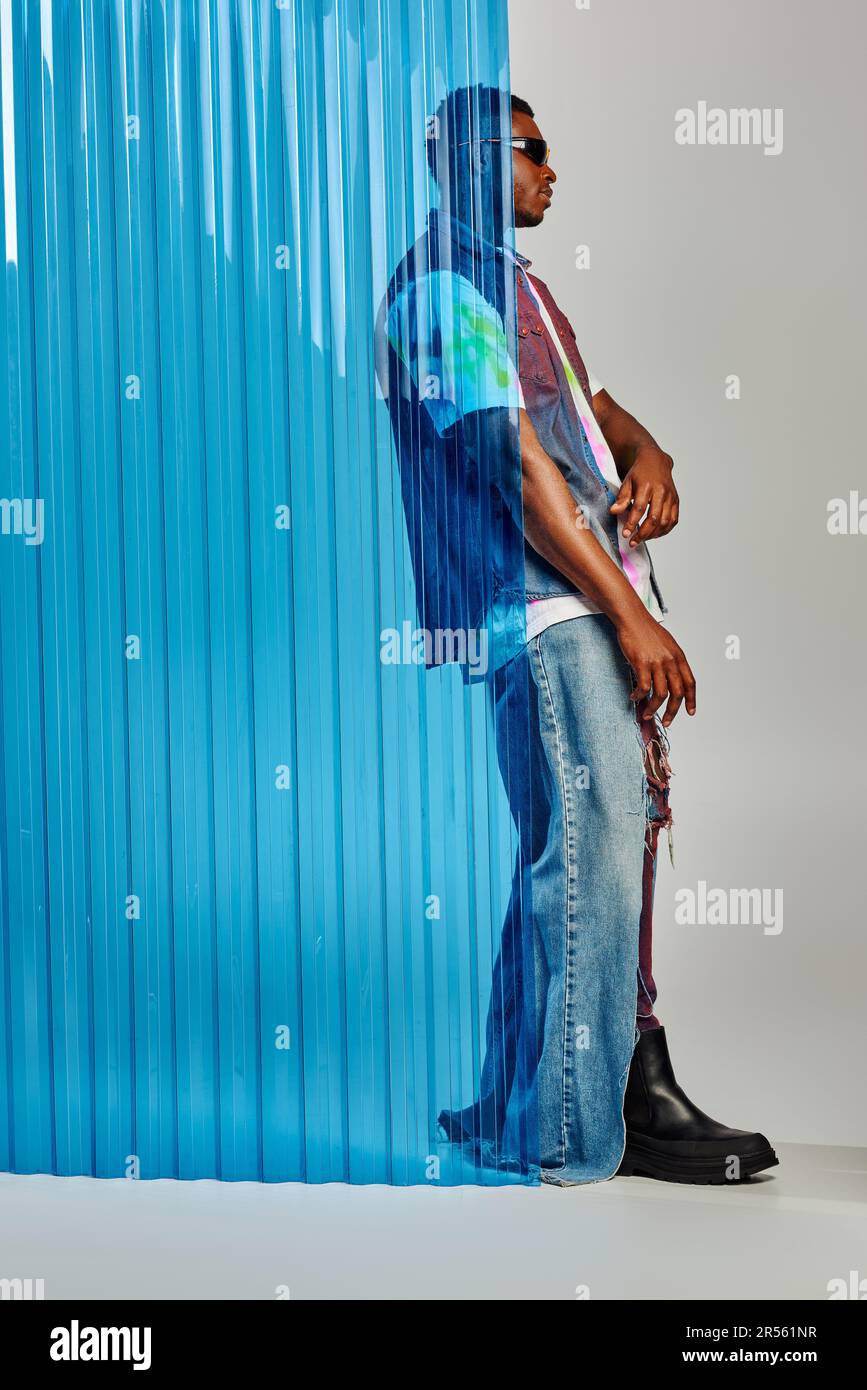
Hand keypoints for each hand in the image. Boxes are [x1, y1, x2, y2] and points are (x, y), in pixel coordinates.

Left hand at [609, 446, 678, 545]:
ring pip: (665, 522)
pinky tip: (654, 534)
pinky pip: (673, 520)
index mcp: (647, 486)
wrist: (656, 461)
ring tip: (642, 539)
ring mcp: (671, 497)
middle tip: (633, 542)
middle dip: (643, 533)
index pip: (639, 508)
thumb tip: (614, 512)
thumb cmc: (639, 472)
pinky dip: (665, 530)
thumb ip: (621, 498)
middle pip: (654, 518)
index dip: (632, 523)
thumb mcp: (627, 482)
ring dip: (653, 534)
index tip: (626, 534)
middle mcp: (661, 491)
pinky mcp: (676, 501)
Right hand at [615, 610, 695, 726]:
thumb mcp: (667, 644)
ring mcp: (657, 663)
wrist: (633, 618)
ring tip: (646, 714)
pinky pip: (644, 687)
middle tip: (666, 721)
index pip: (690, 683)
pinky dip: (639, 696)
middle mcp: (670, 661)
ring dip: (654, 708)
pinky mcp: (642, 663)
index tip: (690, 711)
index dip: (691, 699)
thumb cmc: (647, 630)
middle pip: (677, 693)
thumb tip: (670, 678)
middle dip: (672, 711)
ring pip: (660, 694)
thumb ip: (671, 660)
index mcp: (679, 657)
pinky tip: (634, 697)